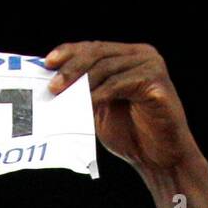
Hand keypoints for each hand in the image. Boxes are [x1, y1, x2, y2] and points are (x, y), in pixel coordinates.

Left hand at [45, 41, 200, 175]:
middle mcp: (141, 55)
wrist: (159, 160)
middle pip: (98, 53)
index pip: (94, 47)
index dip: (70, 52)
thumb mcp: (101, 110)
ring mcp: (151, 65)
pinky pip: (119, 84)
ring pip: (107, 68)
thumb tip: (54, 87)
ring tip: (64, 97)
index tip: (48, 62)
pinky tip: (85, 105)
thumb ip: (85, 94)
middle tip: (53, 86)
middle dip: (72, 69)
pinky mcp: (156, 81)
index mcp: (128, 57)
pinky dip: (99, 94)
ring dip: (82, 83)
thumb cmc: (132, 136)